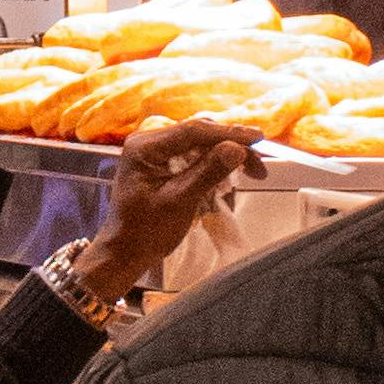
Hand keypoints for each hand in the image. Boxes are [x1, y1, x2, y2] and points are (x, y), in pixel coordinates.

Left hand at [85, 120, 261, 300]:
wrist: (125, 252)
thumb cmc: (147, 231)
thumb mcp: (180, 202)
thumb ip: (207, 172)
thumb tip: (237, 148)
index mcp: (145, 147)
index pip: (194, 131)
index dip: (229, 133)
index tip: (258, 137)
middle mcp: (148, 142)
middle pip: (198, 134)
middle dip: (231, 146)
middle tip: (259, 165)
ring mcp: (154, 151)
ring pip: (199, 144)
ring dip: (225, 156)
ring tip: (251, 172)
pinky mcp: (161, 163)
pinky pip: (192, 156)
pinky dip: (213, 164)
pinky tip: (229, 177)